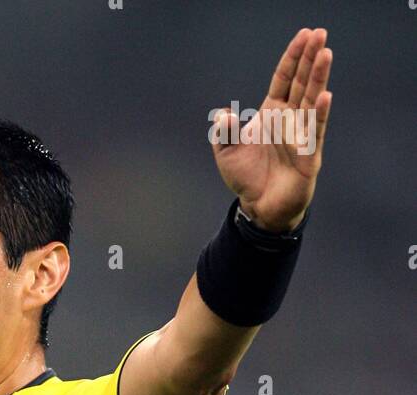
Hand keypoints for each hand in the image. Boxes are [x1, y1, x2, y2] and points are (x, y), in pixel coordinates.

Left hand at [211, 27, 332, 232]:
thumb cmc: (247, 178)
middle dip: (310, 58)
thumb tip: (223, 114)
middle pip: (302, 82)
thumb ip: (222, 132)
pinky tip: (325, 95)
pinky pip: (315, 131)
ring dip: (319, 77)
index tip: (304, 35)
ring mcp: (302, 134)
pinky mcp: (309, 155)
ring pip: (312, 100)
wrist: (259, 208)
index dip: (293, 57)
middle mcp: (290, 119)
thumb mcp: (226, 153)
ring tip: (326, 53)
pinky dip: (320, 113)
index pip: (284, 78)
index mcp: (273, 112)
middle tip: (320, 33)